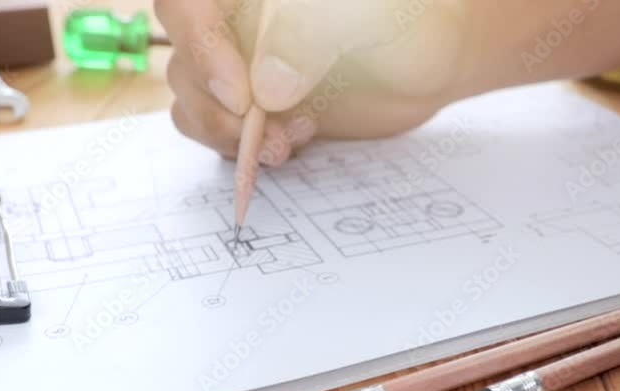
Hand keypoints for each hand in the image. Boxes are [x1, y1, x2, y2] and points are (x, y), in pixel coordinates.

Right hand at [154, 0, 475, 165]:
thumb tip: (267, 88)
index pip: (188, 3)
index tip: (240, 94)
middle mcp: (234, 17)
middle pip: (183, 54)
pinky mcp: (254, 104)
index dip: (201, 45)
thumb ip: (312, 37)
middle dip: (217, 105)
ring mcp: (240, 60)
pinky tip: (289, 142)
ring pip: (193, 97)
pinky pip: (218, 127)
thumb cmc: (409, 16)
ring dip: (226, 132)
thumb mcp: (366, 16)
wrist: (436, 55)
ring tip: (285, 143)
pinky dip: (241, 146)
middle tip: (266, 134)